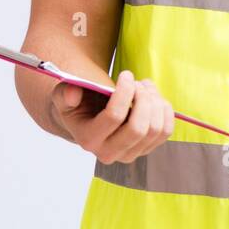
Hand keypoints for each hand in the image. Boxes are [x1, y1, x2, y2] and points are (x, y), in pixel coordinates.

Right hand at [50, 69, 175, 162]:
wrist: (87, 115)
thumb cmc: (78, 102)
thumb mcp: (64, 95)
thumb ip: (64, 93)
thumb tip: (72, 95)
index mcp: (88, 139)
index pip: (114, 117)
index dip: (125, 92)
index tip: (126, 74)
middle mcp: (109, 153)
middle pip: (138, 129)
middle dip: (143, 99)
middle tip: (138, 82)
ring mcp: (129, 154)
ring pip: (155, 130)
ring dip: (155, 102)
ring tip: (145, 86)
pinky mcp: (145, 149)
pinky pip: (165, 132)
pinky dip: (165, 111)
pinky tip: (154, 97)